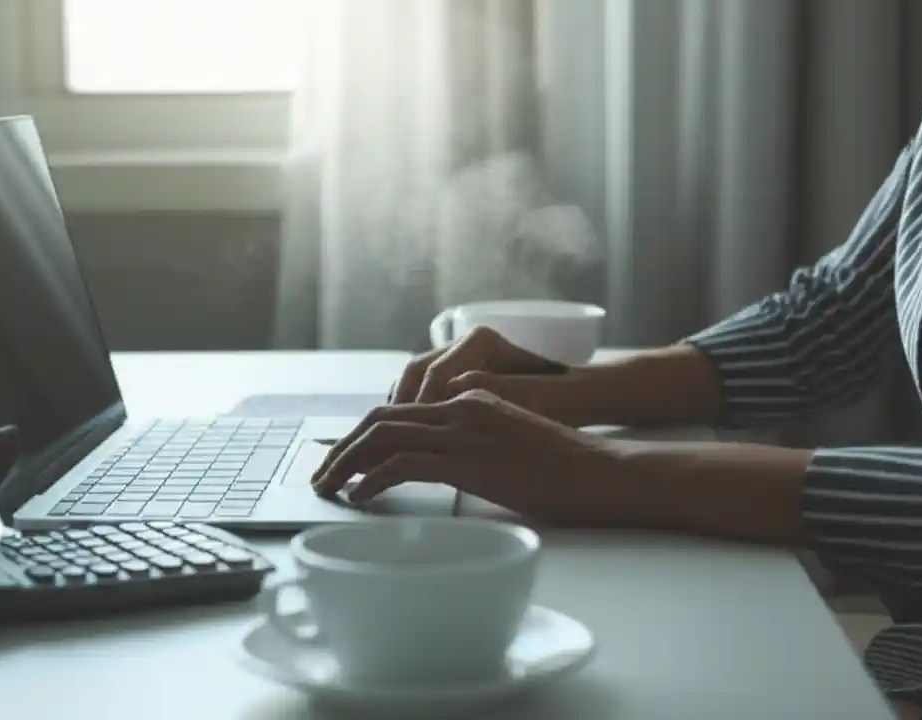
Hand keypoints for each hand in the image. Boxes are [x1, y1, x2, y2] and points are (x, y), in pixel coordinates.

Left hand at [311, 389, 621, 520]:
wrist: (600, 473)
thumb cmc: (564, 468)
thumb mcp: (510, 442)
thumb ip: (472, 441)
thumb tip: (437, 466)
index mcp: (469, 398)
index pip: (400, 409)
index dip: (362, 432)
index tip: (340, 456)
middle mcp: (461, 405)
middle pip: (381, 417)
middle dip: (343, 446)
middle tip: (321, 474)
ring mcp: (463, 430)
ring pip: (382, 436)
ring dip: (346, 462)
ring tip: (329, 487)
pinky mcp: (468, 459)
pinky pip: (401, 464)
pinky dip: (372, 480)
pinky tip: (361, 498)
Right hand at [393, 326, 575, 420]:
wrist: (570, 401)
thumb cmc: (552, 402)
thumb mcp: (519, 401)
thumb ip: (480, 397)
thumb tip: (441, 400)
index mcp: (481, 340)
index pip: (438, 371)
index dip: (422, 403)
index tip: (415, 433)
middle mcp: (462, 343)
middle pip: (416, 371)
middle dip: (400, 406)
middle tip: (391, 438)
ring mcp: (453, 358)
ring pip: (412, 380)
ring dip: (397, 409)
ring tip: (390, 439)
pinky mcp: (448, 378)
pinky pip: (417, 390)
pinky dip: (406, 411)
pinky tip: (401, 437)